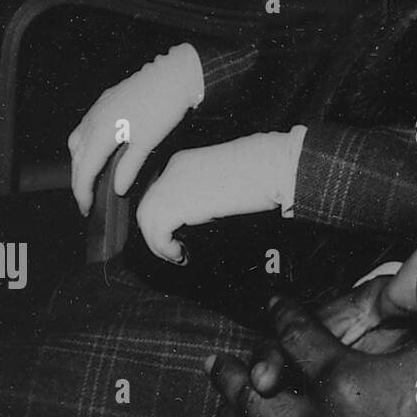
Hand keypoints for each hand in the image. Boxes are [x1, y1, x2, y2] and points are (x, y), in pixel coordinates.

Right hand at [68, 43, 203, 214]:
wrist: (174, 76)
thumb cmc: (163, 108)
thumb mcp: (148, 143)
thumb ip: (129, 168)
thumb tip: (116, 188)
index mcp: (101, 132)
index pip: (84, 170)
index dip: (83, 192)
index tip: (86, 207)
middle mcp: (94, 119)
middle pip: (77, 156)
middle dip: (79, 179)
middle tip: (86, 197)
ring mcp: (98, 107)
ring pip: (77, 139)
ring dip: (80, 160)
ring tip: (90, 176)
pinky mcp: (106, 100)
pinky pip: (86, 125)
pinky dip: (86, 142)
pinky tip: (98, 148)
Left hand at [136, 132, 299, 262]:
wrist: (269, 164)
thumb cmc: (260, 168)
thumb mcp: (224, 176)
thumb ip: (206, 191)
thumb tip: (202, 214)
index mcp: (183, 162)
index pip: (160, 192)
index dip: (165, 216)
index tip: (176, 232)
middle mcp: (171, 172)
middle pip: (147, 206)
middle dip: (156, 231)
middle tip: (173, 248)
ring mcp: (171, 187)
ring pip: (147, 221)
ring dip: (158, 243)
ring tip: (177, 254)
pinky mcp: (176, 204)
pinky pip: (158, 233)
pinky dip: (165, 247)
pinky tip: (180, 253)